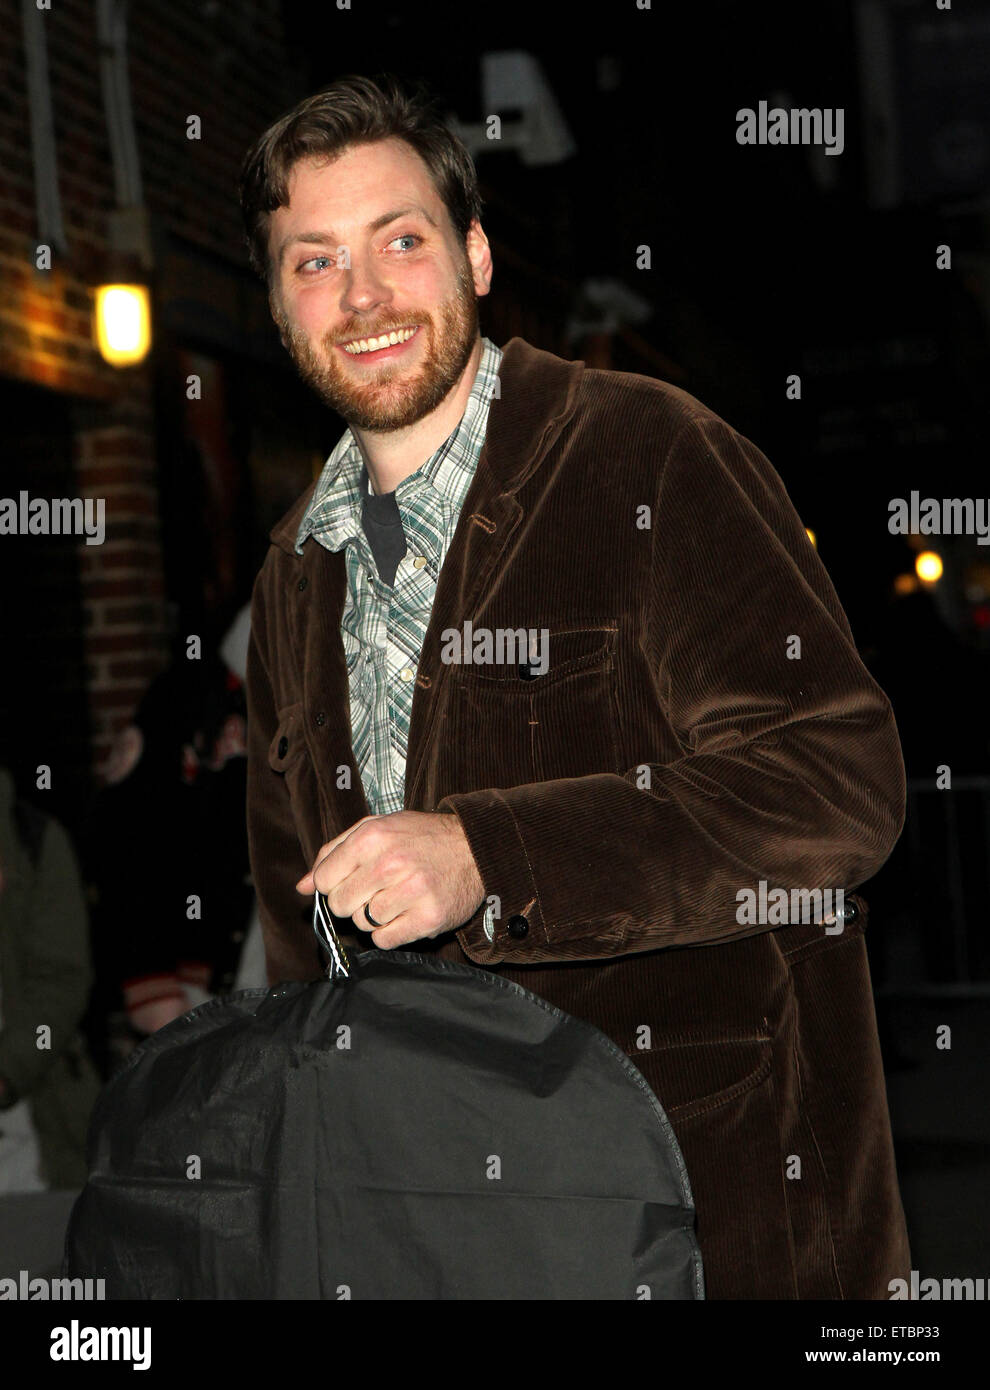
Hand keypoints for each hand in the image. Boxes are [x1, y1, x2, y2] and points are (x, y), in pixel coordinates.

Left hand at [295, 811, 485, 949]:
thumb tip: (302, 886)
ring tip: (397, 897)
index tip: (351, 878)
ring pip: (363, 923)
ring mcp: (411, 892)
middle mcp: (389, 864)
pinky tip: (406, 912)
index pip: (323, 879)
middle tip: (376, 888)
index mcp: (371, 838)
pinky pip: (384, 939)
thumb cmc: (420, 838)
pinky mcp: (428, 918)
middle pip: (340, 904)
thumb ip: (334, 853)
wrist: (474, 848)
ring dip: (375, 916)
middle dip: (352, 901)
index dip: (333, 883)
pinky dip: (390, 931)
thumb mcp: (376, 828)